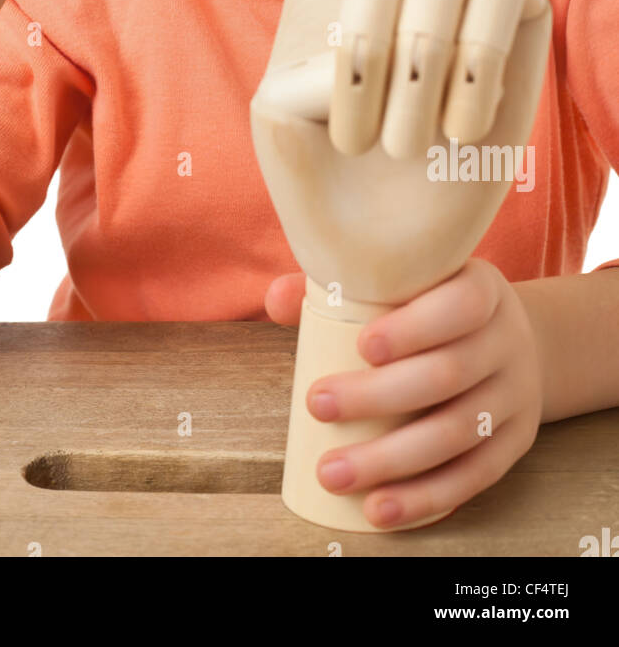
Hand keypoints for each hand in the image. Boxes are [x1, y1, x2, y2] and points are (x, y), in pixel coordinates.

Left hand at [265, 259, 543, 527]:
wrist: (513, 340)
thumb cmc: (433, 308)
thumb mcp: (406, 284)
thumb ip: (341, 285)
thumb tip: (277, 299)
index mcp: (480, 289)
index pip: (460, 305)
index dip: (415, 327)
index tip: (362, 346)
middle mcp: (506, 340)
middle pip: (449, 374)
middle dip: (379, 397)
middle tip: (318, 405)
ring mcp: (515, 394)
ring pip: (459, 433)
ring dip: (392, 459)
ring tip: (333, 472)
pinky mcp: (515, 441)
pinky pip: (474, 476)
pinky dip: (425, 497)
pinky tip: (379, 509)